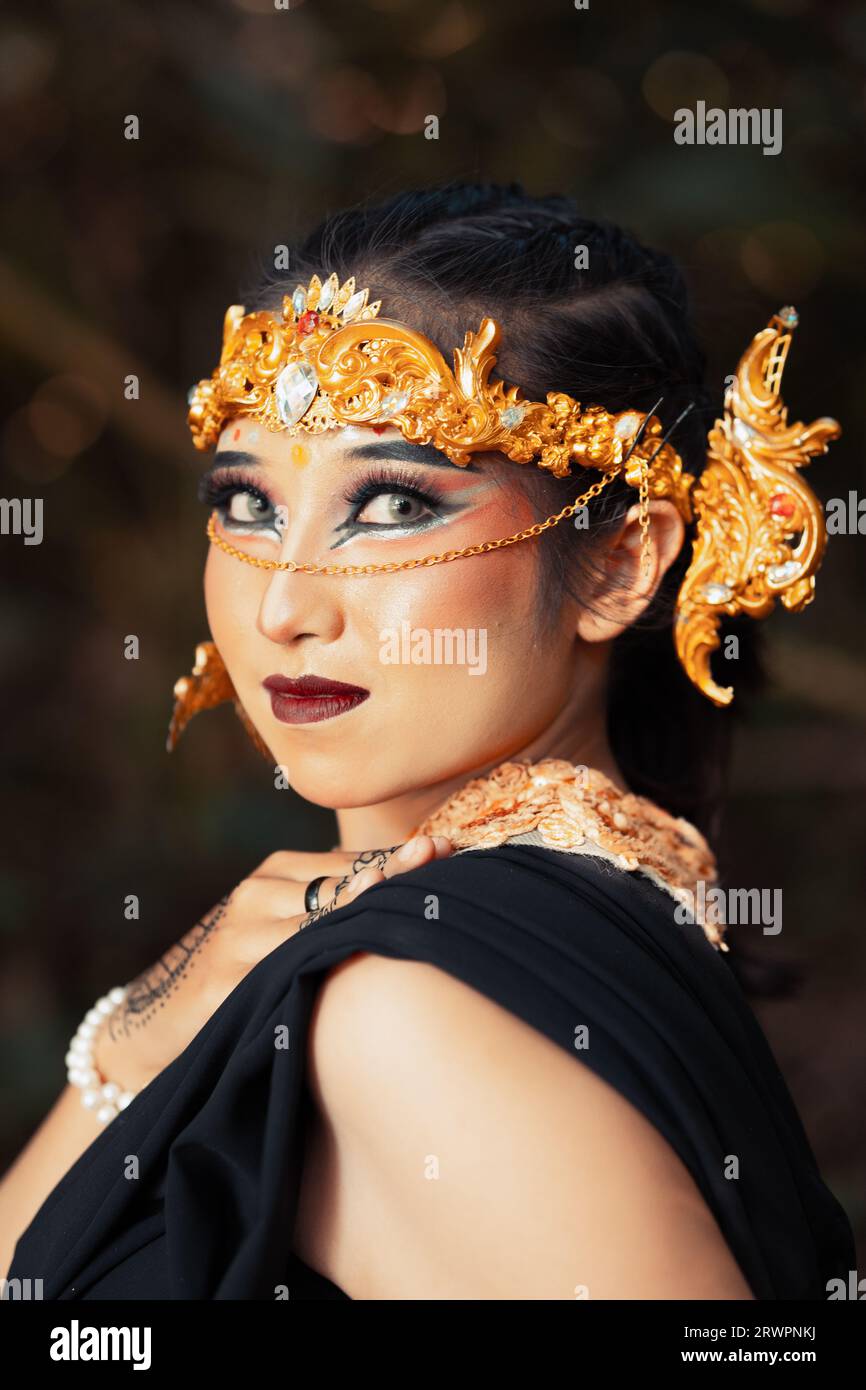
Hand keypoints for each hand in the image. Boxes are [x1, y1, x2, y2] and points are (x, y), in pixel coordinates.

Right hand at [91, 836, 451, 1094]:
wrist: (157, 1023)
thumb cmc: (244, 969)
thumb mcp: (285, 924)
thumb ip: (338, 903)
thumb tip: (426, 877)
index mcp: (276, 872)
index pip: (354, 861)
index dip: (404, 861)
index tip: (451, 851)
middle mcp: (257, 894)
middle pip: (344, 888)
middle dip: (398, 884)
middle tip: (448, 872)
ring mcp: (238, 937)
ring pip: (321, 928)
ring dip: (371, 926)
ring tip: (423, 922)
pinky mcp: (222, 984)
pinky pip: (288, 977)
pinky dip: (327, 974)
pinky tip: (369, 980)